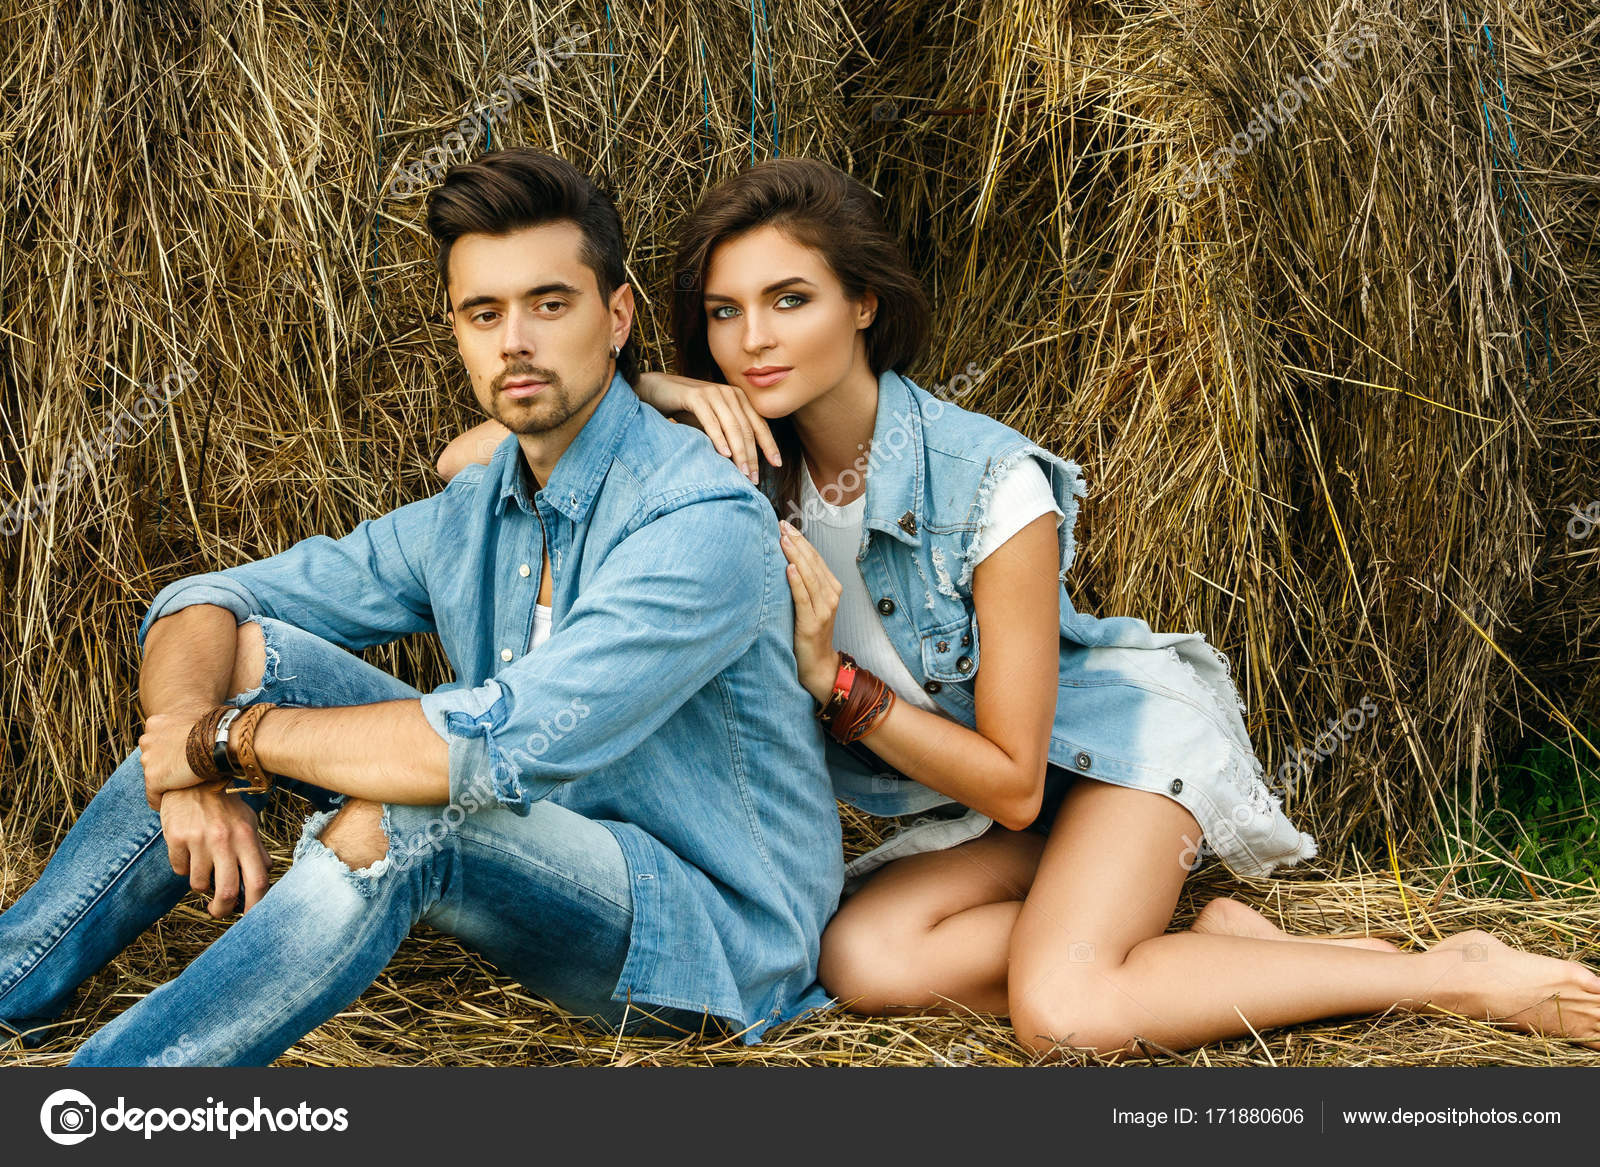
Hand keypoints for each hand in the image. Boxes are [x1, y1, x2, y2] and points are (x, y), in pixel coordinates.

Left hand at [140, 709, 214, 809]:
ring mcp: (148, 760)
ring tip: (183, 789)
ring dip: (165, 784)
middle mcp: (147, 740)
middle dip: (164, 768)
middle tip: (184, 775)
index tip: (182, 761)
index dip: (169, 754)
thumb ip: (182, 731)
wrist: (218, 742)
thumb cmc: (215, 733)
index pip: (155, 744)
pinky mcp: (152, 778)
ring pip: (152, 779)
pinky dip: (162, 802)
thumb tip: (191, 740)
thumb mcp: (192, 722)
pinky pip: (153, 797)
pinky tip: (175, 805)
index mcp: (155, 724)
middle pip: (151, 761)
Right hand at [160, 784, 272, 916]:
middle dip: (223, 910)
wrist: (192, 777)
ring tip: (203, 870)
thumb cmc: (224, 804)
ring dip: (201, 886)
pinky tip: (188, 854)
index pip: (258, 880)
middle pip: (227, 892)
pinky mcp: (176, 839)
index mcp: (246, 838)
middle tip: (219, 912)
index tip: (248, 915)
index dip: (255, 905)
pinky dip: (184, 869)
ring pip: (199, 885)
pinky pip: (179, 870)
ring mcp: (199, 841)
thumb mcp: (247, 822)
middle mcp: (224, 841)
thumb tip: (265, 875)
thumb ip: (256, 849)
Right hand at [636, 371, 780, 484]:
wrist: (658, 390)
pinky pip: (711, 421)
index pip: (759, 425)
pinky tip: (724, 455)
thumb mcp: (713, 422)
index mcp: (739, 399)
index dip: (769, 445)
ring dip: (739, 452)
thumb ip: (729, 435)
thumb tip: (744, 464)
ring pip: (733, 426)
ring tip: (743, 473)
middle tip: (754, 478)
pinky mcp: (696, 396)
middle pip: (748, 429)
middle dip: (753, 455)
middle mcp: (731, 393)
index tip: (776, 464)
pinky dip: (719, 439)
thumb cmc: (687, 410)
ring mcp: (714, 393)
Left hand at [778, 519, 842, 701]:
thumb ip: (803, 583)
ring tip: (782, 540)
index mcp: (831, 588)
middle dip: (796, 542)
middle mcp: (831, 595)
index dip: (800, 540)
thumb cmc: (810, 634)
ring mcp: (824, 609)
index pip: (815, 557)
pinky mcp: (812, 623)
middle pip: (812, 562)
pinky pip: (803, 598)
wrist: (818, 665)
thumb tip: (785, 559)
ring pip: (809, 576)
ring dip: (795, 556)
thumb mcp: (809, 604)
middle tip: (780, 525)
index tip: (784, 525)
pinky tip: (789, 569)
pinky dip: (796, 582)